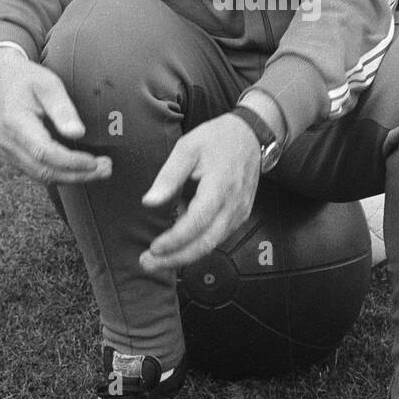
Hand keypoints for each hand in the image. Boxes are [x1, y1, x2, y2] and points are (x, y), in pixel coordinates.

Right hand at [0, 48, 111, 184]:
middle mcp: (9, 142)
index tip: (94, 161)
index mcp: (16, 123)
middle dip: (77, 174)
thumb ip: (63, 109)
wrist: (4, 80)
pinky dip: (62, 173)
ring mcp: (10, 152)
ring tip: (100, 170)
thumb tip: (78, 133)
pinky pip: (39, 172)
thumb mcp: (49, 85)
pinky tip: (82, 168)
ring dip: (72, 177)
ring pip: (42, 175)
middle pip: (44, 170)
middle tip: (106, 169)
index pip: (43, 152)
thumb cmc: (29, 80)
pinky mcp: (16, 156)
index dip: (70, 162)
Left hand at [139, 113, 260, 269]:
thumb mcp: (187, 148)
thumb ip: (168, 177)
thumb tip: (149, 202)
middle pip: (204, 244)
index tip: (153, 248)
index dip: (174, 240)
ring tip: (157, 258)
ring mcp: (239, 213)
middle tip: (148, 263)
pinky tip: (177, 244)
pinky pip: (217, 237)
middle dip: (175, 258)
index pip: (196, 224)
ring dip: (184, 256)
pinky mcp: (239, 216)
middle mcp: (233, 206)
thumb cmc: (217, 139)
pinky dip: (196, 245)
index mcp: (219, 187)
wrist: (251, 135)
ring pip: (211, 245)